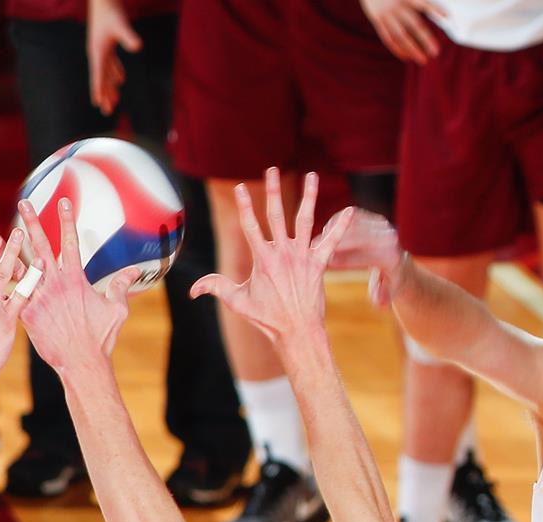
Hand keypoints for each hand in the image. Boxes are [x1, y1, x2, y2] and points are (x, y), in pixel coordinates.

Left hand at [19, 198, 140, 374]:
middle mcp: (55, 283)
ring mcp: (39, 297)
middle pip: (41, 245)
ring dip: (5, 248)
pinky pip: (9, 293)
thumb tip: (135, 271)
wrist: (81, 362)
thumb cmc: (100, 337)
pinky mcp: (27, 313)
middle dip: (32, 222)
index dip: (67, 220)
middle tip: (23, 202)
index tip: (62, 202)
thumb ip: (121, 286)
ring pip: (18, 266)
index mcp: (76, 279)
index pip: (70, 242)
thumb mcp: (117, 309)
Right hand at [88, 0, 141, 114]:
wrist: (103, 0)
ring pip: (105, 73)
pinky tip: (121, 80)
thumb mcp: (121, 24)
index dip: (99, 90)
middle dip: (104, 94)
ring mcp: (101, 49)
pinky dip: (115, 73)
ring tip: (114, 101)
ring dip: (110, 86)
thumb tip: (138, 46)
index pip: (98, 75)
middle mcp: (97, 53)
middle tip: (106, 112)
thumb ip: (129, 36)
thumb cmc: (111, 11)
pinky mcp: (106, 44)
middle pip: (101, 78)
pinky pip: (110, 63)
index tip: (99, 104)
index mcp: (98, 51)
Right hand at [188, 169, 355, 348]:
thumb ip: (217, 288)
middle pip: (277, 214)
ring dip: (309, 196)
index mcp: (263, 259)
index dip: (244, 205)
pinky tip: (349, 210)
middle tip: (272, 169)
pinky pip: (332, 241)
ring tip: (311, 175)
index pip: (250, 226)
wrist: (297, 331)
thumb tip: (193, 289)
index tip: (240, 187)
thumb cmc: (267, 318)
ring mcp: (303, 257)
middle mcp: (283, 253)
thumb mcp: (238, 302)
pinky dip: (340, 226)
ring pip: (306, 219)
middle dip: (273, 190)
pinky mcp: (320, 264)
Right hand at [322, 207, 408, 307]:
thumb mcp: (387, 294)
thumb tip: (378, 300)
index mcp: (391, 257)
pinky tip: (326, 234)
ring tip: (317, 242)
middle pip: (358, 235)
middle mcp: (389, 238)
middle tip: (314, 249)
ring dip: (334, 230)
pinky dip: (338, 222)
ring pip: (353, 222)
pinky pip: (353, 215)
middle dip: (335, 242)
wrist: (400, 265)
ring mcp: (383, 225)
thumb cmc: (388, 283)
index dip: (344, 259)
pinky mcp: (375, 218)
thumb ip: (381, 297)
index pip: (365, 256)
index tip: (326, 263)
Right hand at [360, 0, 445, 63]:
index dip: (435, 9)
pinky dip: (397, 49)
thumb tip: (434, 8)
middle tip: (436, 52)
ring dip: (412, 49)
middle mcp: (396, 5)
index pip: (423, 3)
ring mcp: (386, 14)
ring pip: (400, 36)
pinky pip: (387, 37)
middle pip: (414, 25)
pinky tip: (407, 57)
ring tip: (423, 60)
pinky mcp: (376, 19)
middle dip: (425, 39)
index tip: (448, 17)